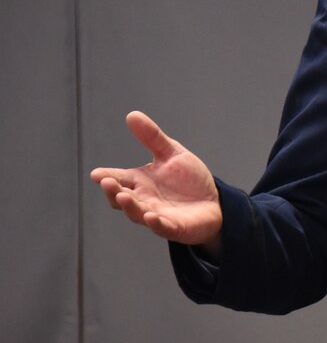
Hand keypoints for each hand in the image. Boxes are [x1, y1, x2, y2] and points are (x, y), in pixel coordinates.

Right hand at [90, 111, 222, 251]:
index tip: (97, 174)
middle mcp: (144, 200)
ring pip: (137, 213)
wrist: (214, 202)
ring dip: (130, 206)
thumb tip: (132, 115)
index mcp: (140, 182)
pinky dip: (156, 223)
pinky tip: (152, 216)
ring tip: (123, 196)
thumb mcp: (172, 154)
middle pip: (122, 198)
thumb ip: (152, 138)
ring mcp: (157, 215)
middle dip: (113, 191)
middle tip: (108, 183)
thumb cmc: (188, 180)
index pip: (119, 179)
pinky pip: (162, 227)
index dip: (107, 177)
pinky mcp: (174, 227)